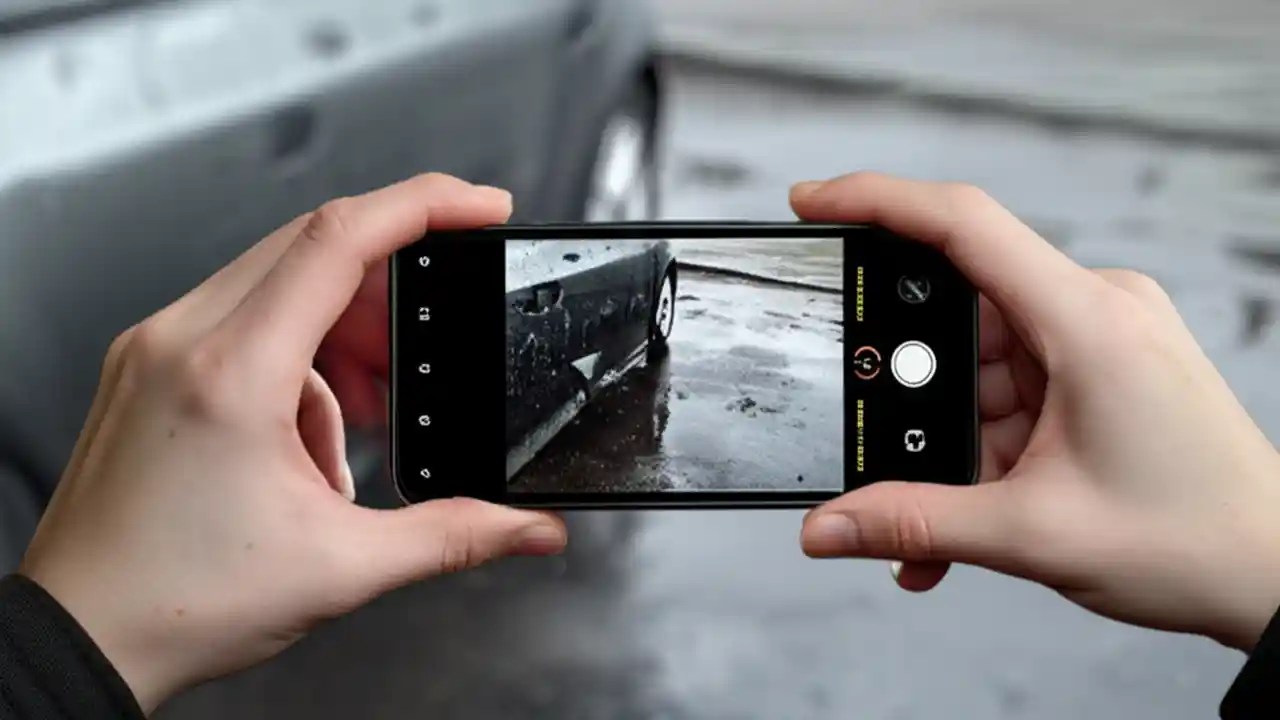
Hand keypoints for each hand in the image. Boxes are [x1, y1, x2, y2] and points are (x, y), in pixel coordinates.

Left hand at [19, 174, 567, 713]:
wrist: (82, 638)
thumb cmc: (176, 600)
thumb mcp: (341, 566)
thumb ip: (453, 536)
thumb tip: (528, 527)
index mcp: (232, 372)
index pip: (341, 238)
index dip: (426, 205)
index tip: (481, 207)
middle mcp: (182, 340)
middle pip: (313, 247)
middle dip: (391, 286)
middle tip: (428, 341)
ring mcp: (155, 348)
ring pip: (277, 282)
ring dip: (342, 330)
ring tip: (363, 413)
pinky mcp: (147, 366)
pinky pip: (241, 319)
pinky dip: (297, 355)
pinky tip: (310, 427)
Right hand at [793, 173, 1279, 651]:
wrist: (1276, 577)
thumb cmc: (1196, 541)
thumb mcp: (1033, 535)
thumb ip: (915, 524)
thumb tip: (827, 525)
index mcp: (1089, 321)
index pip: (964, 225)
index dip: (877, 201)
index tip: (810, 203)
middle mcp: (1095, 312)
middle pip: (959, 314)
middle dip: (912, 388)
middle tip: (880, 440)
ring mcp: (1098, 341)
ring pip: (979, 367)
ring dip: (949, 437)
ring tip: (941, 511)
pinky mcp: (1097, 371)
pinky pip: (1010, 393)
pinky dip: (981, 448)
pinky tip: (971, 506)